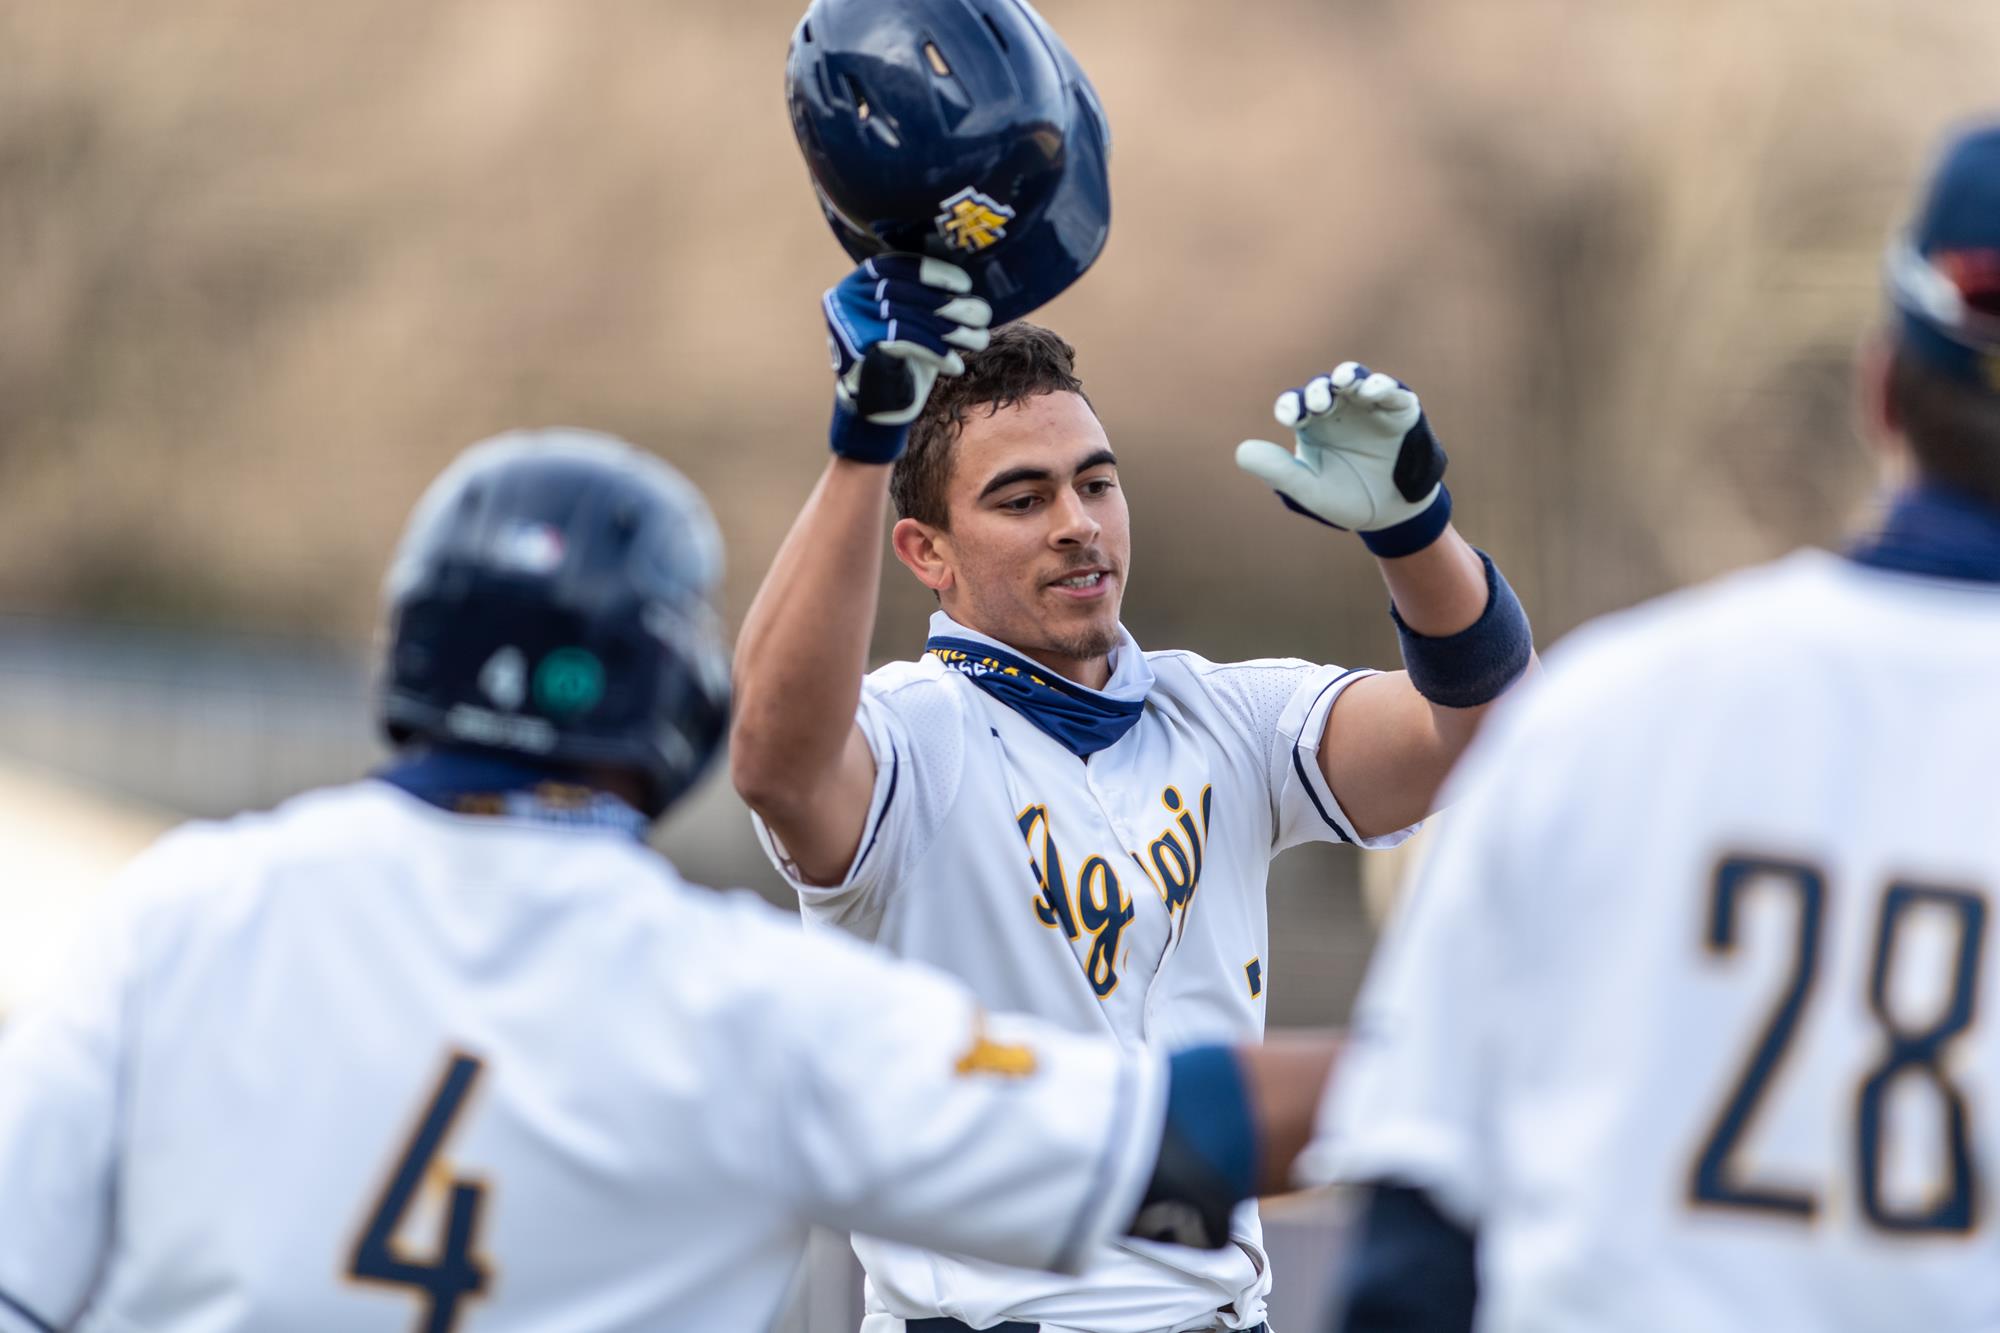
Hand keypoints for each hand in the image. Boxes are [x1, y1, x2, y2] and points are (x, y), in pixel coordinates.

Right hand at [823, 255, 991, 462]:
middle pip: (906, 291)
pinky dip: (936, 352)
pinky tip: (954, 365)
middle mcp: (846, 298)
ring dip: (953, 330)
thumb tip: (967, 282)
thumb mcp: (911, 321)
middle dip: (950, 304)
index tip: (964, 283)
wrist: (875, 411)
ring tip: (980, 339)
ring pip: (909, 317)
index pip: (896, 265)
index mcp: (857, 283)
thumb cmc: (900, 361)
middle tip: (984, 315)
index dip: (933, 271)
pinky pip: (906, 342)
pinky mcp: (857, 349)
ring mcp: (848, 323)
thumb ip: (923, 298)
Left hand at [1235, 362, 1446, 530]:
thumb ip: (1278, 471)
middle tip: (1317, 406)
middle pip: (1321, 387)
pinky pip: (1390, 390)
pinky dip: (1380, 386)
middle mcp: (1338, 410)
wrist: (1391, 514)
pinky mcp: (1399, 409)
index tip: (1291, 417)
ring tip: (1342, 382)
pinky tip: (1370, 391)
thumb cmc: (1346, 498)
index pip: (1294, 405)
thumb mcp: (1310, 490)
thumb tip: (1241, 451)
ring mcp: (1368, 406)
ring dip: (1347, 376)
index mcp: (1312, 426)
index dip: (1291, 406)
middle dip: (1317, 392)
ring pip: (1354, 378)